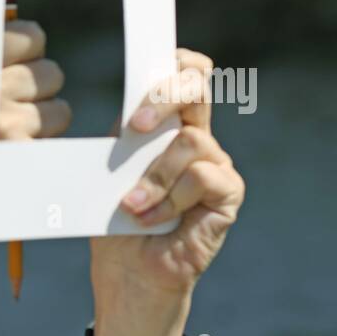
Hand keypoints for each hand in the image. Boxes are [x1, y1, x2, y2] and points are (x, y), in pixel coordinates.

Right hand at [0, 20, 67, 254]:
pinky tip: (16, 163)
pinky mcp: (25, 157)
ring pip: (61, 110)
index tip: (24, 65)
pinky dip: (44, 153)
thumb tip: (31, 35)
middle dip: (40, 93)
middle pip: (52, 73)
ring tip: (9, 143)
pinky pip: (59, 142)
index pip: (30, 36)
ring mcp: (9, 126)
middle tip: (9, 116)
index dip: (32, 51)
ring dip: (44, 126)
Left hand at [90, 48, 245, 311]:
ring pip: (191, 142)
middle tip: (137, 124)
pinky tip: (148, 218)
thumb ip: (123, 138)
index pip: (187, 76)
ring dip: (154, 175)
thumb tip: (126, 108)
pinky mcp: (227, 195)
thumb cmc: (115, 224)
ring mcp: (216, 166)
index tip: (158, 60)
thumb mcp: (109, 172)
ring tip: (130, 204)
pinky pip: (202, 177)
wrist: (128, 275)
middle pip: (197, 88)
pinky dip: (168, 198)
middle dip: (166, 96)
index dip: (178, 61)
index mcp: (168, 128)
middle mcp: (198, 140)